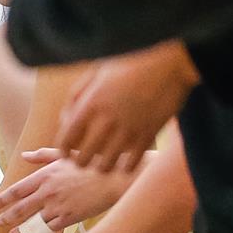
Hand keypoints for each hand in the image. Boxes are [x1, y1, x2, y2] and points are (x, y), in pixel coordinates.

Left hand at [0, 147, 139, 232]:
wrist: (113, 179)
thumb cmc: (90, 164)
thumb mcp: (65, 154)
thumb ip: (42, 156)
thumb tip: (24, 155)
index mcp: (45, 175)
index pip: (16, 190)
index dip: (2, 200)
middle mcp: (48, 191)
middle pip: (20, 208)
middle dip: (6, 217)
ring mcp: (58, 206)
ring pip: (33, 222)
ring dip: (20, 230)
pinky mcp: (69, 218)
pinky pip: (49, 229)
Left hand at [57, 45, 195, 169]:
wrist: (168, 64)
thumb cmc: (129, 65)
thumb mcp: (98, 72)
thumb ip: (77, 94)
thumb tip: (66, 117)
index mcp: (91, 103)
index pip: (66, 138)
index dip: (64, 151)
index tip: (67, 153)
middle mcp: (107, 119)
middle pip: (84, 157)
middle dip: (81, 162)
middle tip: (85, 160)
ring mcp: (128, 129)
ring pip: (106, 165)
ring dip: (103, 167)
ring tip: (105, 163)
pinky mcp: (148, 135)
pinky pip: (130, 164)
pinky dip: (125, 167)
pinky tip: (126, 162)